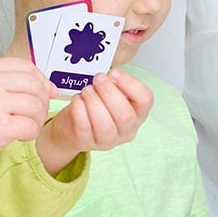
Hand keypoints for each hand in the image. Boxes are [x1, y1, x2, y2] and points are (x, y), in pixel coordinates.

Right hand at [0, 58, 54, 174]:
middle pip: (36, 86)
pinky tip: (19, 137)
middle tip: (33, 116)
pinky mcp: (0, 125)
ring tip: (24, 127)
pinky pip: (31, 126)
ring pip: (37, 106)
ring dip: (37, 120)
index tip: (46, 93)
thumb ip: (11, 82)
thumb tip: (50, 87)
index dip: (42, 80)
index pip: (28, 67)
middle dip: (42, 103)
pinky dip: (30, 134)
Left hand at [38, 68, 152, 172]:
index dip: (130, 84)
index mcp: (138, 114)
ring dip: (94, 102)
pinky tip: (77, 99)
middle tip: (98, 79)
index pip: (145, 100)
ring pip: (105, 125)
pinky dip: (79, 109)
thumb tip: (110, 77)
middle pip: (125, 114)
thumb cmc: (96, 105)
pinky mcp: (87, 143)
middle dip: (109, 92)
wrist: (72, 125)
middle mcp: (127, 130)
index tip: (114, 73)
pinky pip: (84, 127)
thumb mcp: (110, 93)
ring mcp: (108, 141)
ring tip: (86, 90)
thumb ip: (115, 84)